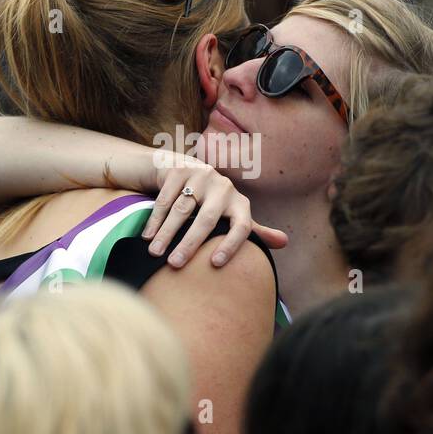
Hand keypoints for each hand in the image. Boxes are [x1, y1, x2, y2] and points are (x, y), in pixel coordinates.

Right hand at [141, 154, 287, 267]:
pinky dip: (155, 219)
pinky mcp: (178, 168)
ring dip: (166, 233)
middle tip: (175, 265)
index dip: (233, 244)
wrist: (179, 168)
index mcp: (239, 202)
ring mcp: (200, 174)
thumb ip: (255, 230)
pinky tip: (147, 235)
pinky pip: (165, 198)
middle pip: (207, 219)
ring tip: (154, 253)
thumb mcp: (232, 214)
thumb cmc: (209, 201)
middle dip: (190, 243)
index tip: (216, 264)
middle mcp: (223, 186)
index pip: (243, 225)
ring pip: (182, 209)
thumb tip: (285, 242)